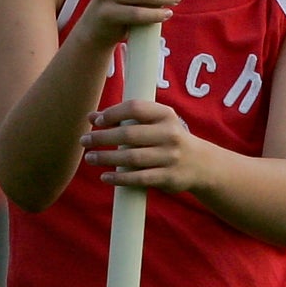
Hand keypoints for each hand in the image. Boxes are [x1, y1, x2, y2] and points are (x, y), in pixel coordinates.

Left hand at [83, 98, 216, 193]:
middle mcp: (169, 134)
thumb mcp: (157, 123)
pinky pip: (139, 178)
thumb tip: (91, 116)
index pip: (135, 108)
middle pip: (129, 134)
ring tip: (90, 157)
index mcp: (166, 115)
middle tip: (84, 140)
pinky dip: (119, 178)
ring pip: (131, 158)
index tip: (96, 120)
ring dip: (106, 158)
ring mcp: (170, 156)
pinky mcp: (168, 177)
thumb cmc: (170, 139)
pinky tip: (105, 176)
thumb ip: (127, 118)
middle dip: (103, 137)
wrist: (201, 164)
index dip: (113, 113)